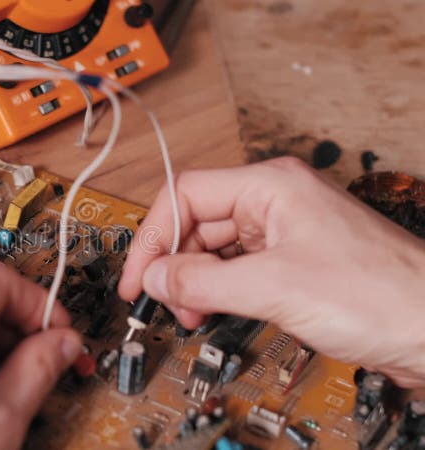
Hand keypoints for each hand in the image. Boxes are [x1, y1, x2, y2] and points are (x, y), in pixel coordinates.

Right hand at [119, 157, 424, 386]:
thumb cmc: (383, 295)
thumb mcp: (274, 287)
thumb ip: (203, 282)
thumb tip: (155, 278)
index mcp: (271, 186)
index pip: (186, 196)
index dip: (154, 237)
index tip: (138, 277)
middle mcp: (276, 201)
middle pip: (198, 222)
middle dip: (174, 263)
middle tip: (161, 300)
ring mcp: (287, 231)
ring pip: (216, 248)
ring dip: (194, 280)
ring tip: (190, 313)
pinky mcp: (296, 261)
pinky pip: (239, 268)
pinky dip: (219, 290)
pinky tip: (215, 310)